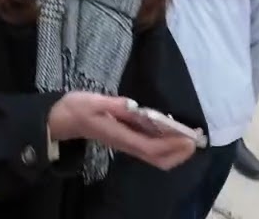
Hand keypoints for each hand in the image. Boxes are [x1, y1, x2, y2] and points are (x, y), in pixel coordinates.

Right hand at [47, 92, 195, 170]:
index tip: (188, 137)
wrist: (63, 119)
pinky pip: (152, 148)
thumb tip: (135, 106)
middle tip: (195, 138)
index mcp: (120, 136)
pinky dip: (167, 144)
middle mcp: (127, 144)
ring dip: (175, 150)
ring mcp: (128, 144)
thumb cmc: (78, 108)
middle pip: (158, 158)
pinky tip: (173, 131)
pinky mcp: (128, 139)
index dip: (171, 146)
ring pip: (156, 156)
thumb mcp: (94, 101)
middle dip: (179, 153)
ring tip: (189, 136)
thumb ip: (115, 104)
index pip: (150, 148)